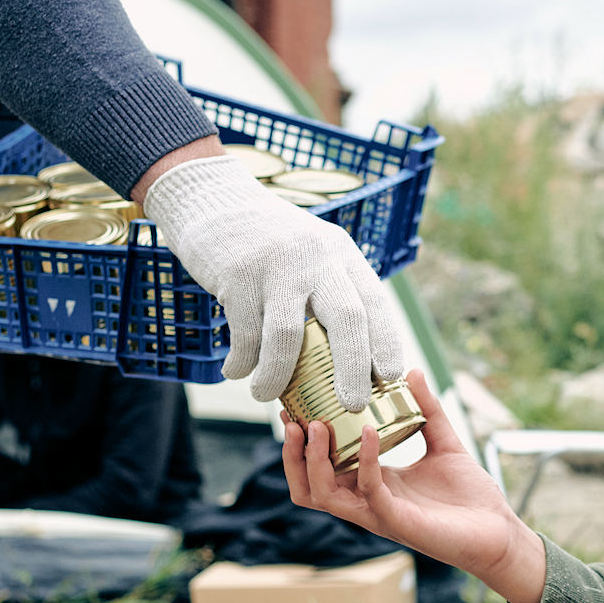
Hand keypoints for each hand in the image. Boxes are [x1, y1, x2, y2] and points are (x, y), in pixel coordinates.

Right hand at [140, 154, 403, 408]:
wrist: (212, 198)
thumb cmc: (268, 242)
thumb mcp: (311, 251)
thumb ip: (329, 291)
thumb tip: (346, 359)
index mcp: (341, 254)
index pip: (375, 302)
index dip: (386, 342)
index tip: (391, 377)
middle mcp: (317, 257)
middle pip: (347, 319)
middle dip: (353, 368)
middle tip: (352, 404)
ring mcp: (277, 265)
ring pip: (288, 334)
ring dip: (278, 375)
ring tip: (265, 394)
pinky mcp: (238, 274)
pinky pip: (245, 332)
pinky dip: (241, 360)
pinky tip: (234, 371)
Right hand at [283, 370, 548, 602]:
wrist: (499, 530)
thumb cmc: (470, 496)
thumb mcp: (445, 442)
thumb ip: (427, 410)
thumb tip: (412, 372)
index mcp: (372, 484)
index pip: (321, 467)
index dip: (301, 442)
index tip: (295, 408)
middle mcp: (367, 501)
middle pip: (308, 486)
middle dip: (293, 454)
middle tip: (293, 419)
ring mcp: (379, 514)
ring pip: (323, 495)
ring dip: (313, 461)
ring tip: (316, 426)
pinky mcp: (398, 521)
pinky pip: (369, 490)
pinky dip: (365, 460)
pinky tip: (369, 433)